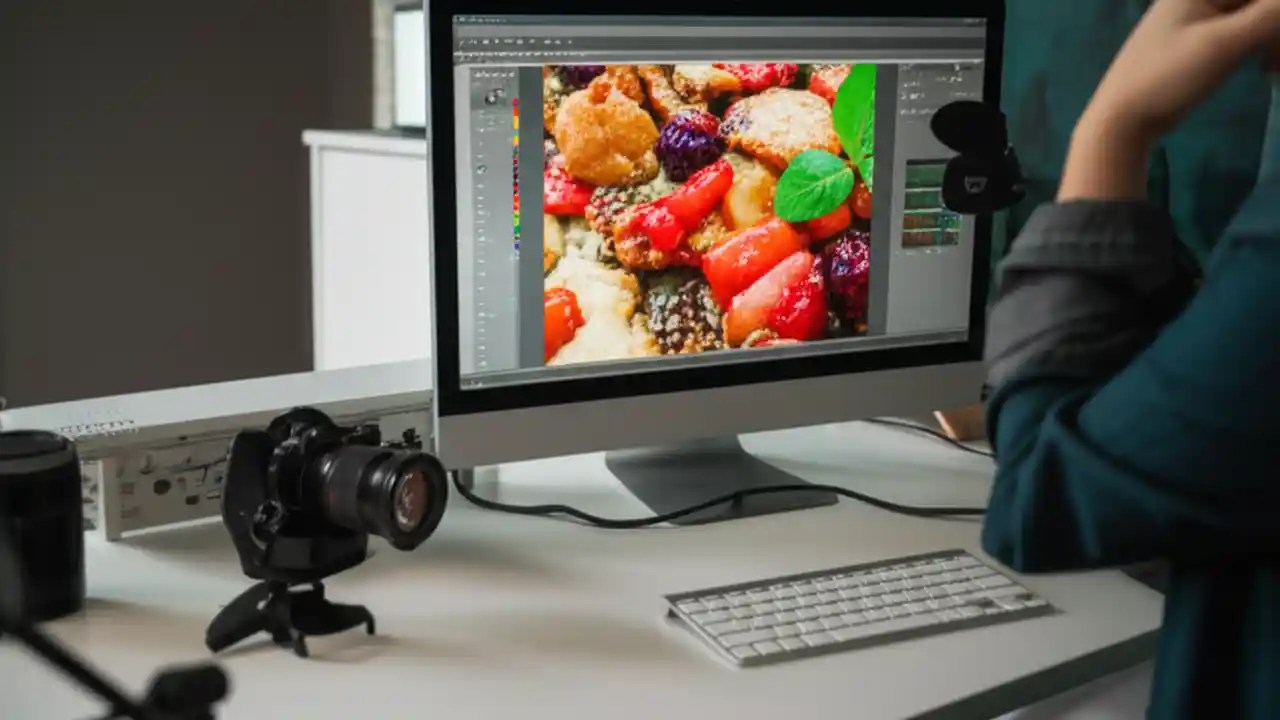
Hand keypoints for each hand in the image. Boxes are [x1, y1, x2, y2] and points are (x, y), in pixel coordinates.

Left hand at [1060, 0, 1279, 200]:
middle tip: (1276, 66)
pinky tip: (1266, 69)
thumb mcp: (1223, 43)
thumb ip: (1268, 15)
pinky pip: (1246, 33)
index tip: (1277, 46)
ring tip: (1274, 71)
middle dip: (1276, 30)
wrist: (1122, 119)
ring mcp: (1201, 18)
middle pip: (1260, 3)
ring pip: (1257, 18)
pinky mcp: (1203, 42)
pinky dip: (1261, 47)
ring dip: (1274, 40)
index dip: (1277, 17)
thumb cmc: (1167, 77)